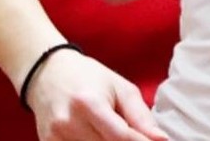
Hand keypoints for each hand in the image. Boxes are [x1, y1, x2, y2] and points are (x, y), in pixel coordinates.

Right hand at [25, 49, 166, 140]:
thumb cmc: (89, 78)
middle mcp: (68, 122)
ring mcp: (55, 136)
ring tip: (108, 131)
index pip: (121, 136)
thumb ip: (141, 116)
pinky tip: (95, 136)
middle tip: (135, 136)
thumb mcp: (120, 88)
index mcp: (90, 103)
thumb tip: (162, 140)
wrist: (47, 73)